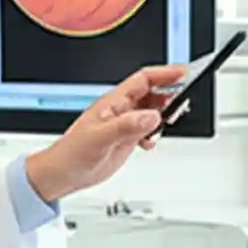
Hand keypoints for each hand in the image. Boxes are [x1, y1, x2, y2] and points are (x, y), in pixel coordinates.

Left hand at [26, 64, 185, 201]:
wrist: (63, 174)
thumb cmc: (72, 153)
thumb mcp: (101, 137)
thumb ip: (127, 126)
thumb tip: (152, 116)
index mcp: (112, 103)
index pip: (142, 80)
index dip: (164, 74)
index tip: (184, 73)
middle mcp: (120, 111)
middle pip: (151, 93)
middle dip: (170, 94)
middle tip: (184, 103)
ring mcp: (123, 125)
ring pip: (151, 111)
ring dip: (164, 115)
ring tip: (170, 122)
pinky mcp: (125, 139)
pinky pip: (148, 129)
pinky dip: (156, 133)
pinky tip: (150, 142)